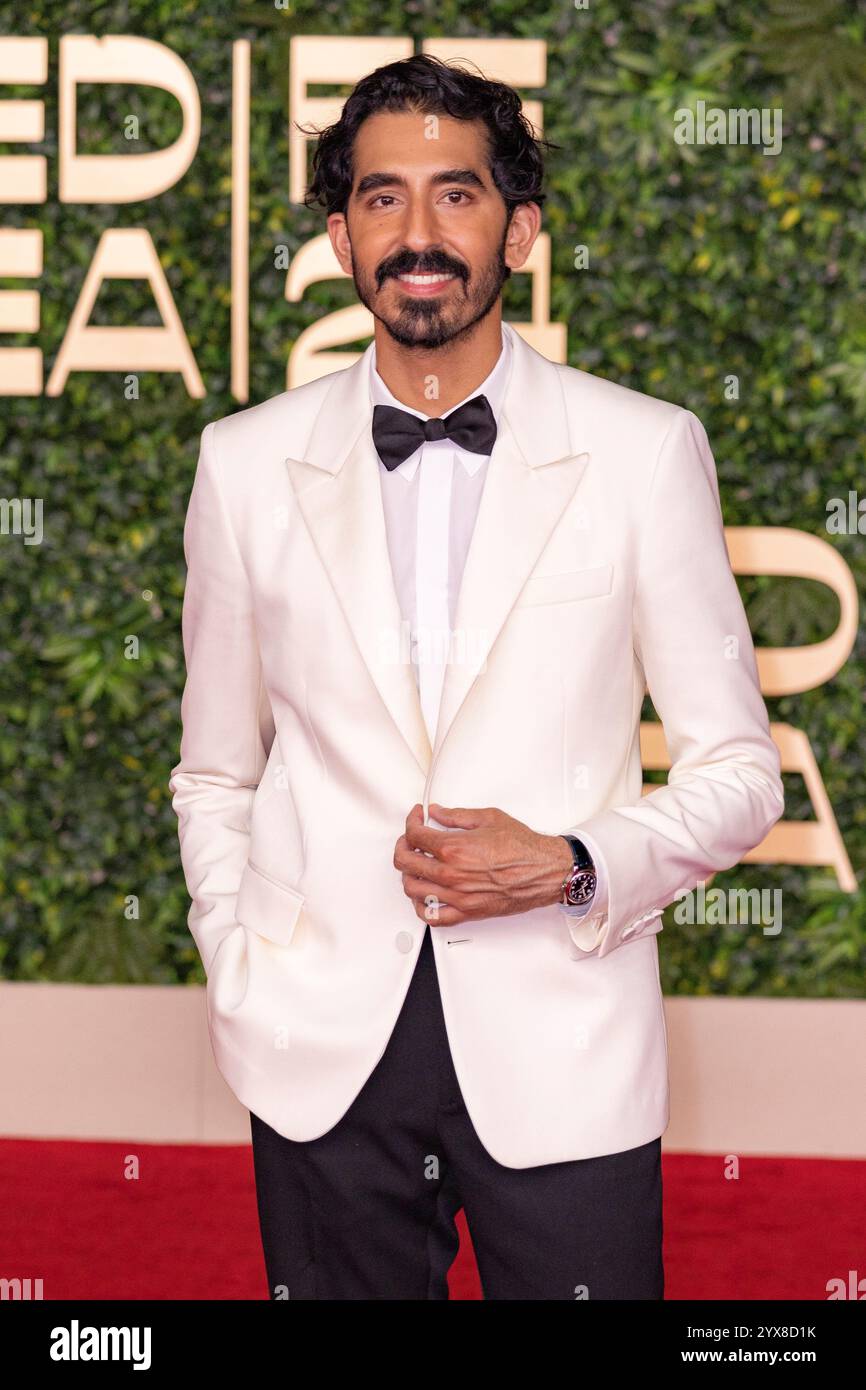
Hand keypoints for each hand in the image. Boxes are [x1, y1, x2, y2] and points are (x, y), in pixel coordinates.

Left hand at [393, 803, 573, 926]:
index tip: (417, 818)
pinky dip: (421, 906)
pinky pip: (432, 916)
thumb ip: (456, 816)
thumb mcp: (488, 818)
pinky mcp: (466, 912)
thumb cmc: (523, 848)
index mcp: (454, 849)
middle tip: (411, 839)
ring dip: (408, 874)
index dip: (411, 822)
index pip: (414, 835)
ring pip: (412, 889)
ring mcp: (457, 896)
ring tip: (416, 865)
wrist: (545, 871)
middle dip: (403, 845)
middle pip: (405, 862)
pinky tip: (424, 895)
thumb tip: (438, 813)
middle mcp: (451, 874)